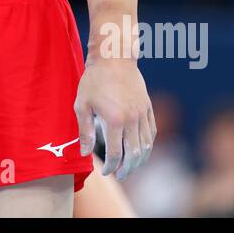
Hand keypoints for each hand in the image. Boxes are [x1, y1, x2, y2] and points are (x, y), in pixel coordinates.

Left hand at [75, 57, 154, 180]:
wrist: (114, 58)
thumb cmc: (94, 80)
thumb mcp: (82, 105)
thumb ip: (85, 131)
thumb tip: (85, 153)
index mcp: (115, 120)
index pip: (116, 154)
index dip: (111, 167)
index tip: (106, 172)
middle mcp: (132, 119)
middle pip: (134, 154)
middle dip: (127, 169)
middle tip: (120, 175)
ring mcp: (142, 113)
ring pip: (146, 145)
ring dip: (139, 160)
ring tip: (130, 166)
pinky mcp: (147, 107)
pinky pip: (151, 132)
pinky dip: (148, 145)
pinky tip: (141, 150)